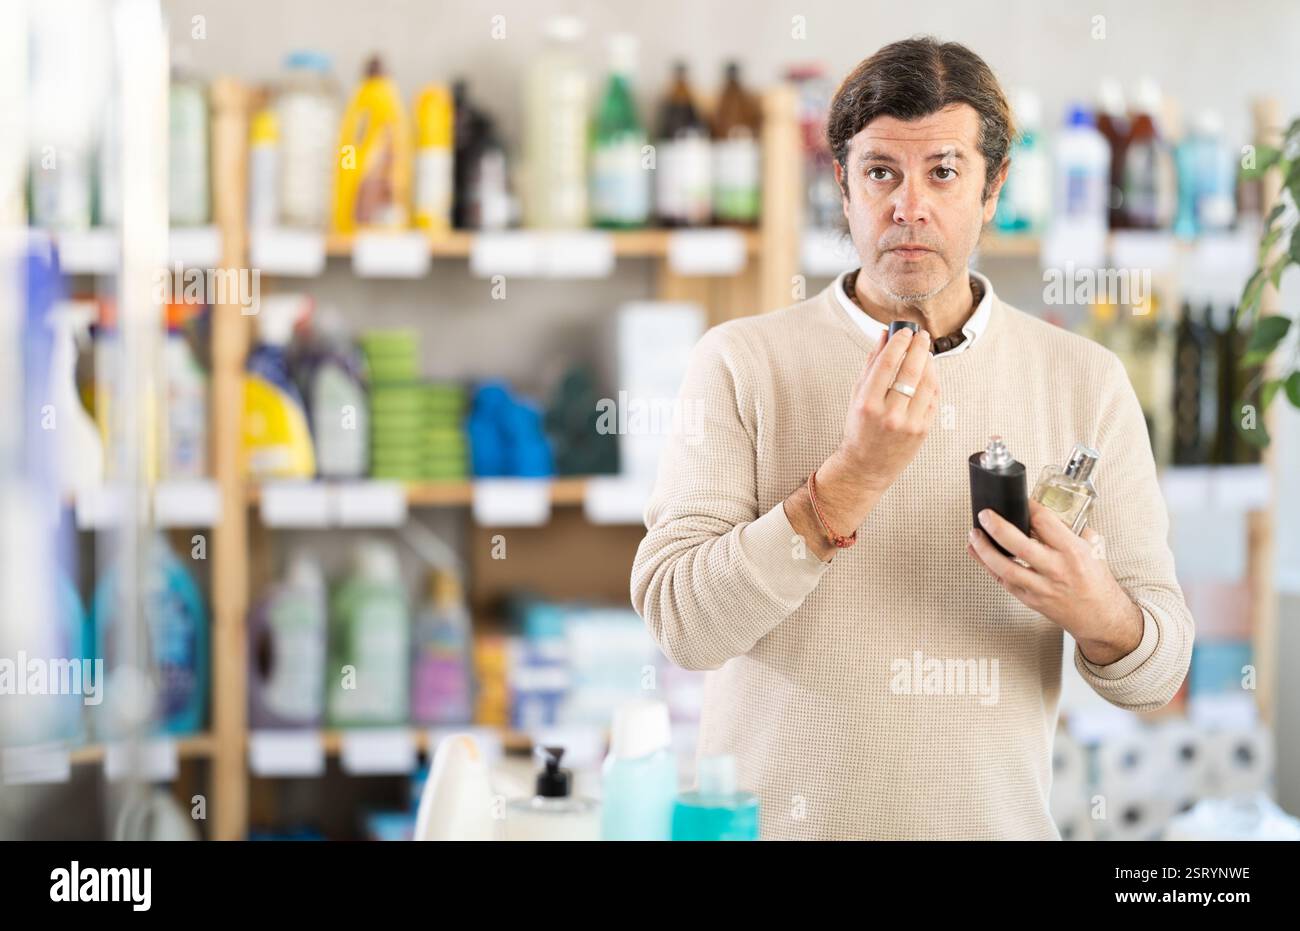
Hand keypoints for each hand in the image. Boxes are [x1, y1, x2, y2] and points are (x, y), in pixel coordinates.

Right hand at [782, 327, 937, 562]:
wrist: (866, 466)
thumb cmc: (859, 429)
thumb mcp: (857, 396)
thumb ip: (871, 365)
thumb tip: (883, 336)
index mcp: (867, 404)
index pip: (888, 364)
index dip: (899, 343)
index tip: (905, 332)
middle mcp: (889, 414)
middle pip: (911, 370)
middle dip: (919, 348)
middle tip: (922, 336)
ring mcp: (909, 424)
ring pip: (927, 383)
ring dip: (929, 363)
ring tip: (926, 353)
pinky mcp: (923, 431)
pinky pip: (933, 399)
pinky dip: (933, 382)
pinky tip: (928, 374)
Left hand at [966, 497, 1143, 663]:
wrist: (1101, 618)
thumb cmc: (1097, 583)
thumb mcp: (1093, 550)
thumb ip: (1071, 531)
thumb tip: (1048, 514)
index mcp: (1073, 552)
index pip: (1045, 523)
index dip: (1028, 507)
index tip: (1019, 500)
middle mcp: (1056, 570)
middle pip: (1020, 546)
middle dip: (998, 528)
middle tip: (985, 515)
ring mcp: (1041, 587)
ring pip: (1006, 568)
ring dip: (985, 550)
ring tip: (974, 534)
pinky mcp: (1031, 600)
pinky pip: (1004, 582)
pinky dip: (988, 566)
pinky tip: (977, 554)